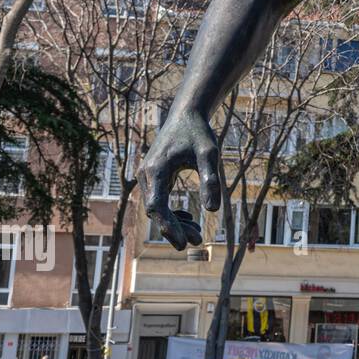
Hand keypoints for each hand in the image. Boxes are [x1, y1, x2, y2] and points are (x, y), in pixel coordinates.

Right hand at [138, 108, 220, 250]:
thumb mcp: (209, 154)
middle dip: (175, 228)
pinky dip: (173, 211)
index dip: (168, 226)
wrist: (186, 115)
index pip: (156, 206)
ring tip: (198, 234)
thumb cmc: (198, 133)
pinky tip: (190, 217)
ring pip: (157, 207)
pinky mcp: (154, 176)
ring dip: (175, 222)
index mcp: (155, 170)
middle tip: (198, 242)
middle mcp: (146, 174)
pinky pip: (159, 200)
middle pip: (155, 210)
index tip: (183, 243)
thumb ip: (211, 179)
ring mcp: (148, 176)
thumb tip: (213, 210)